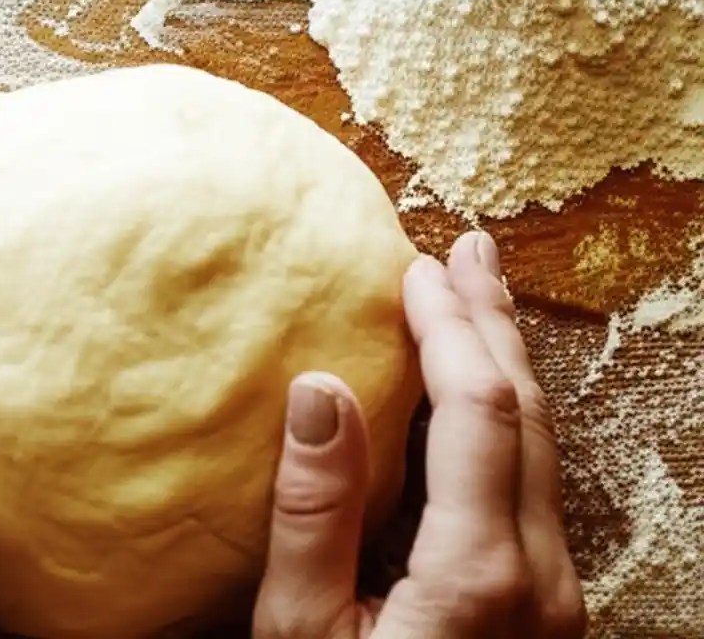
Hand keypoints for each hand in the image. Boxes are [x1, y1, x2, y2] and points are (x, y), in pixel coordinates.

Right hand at [252, 231, 585, 637]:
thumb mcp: (299, 630)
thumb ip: (314, 516)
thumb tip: (320, 390)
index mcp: (476, 572)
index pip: (477, 411)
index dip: (449, 329)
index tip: (416, 272)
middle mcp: (539, 575)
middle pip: (528, 416)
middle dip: (493, 323)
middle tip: (468, 253)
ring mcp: (555, 594)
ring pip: (544, 448)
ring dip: (507, 364)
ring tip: (480, 299)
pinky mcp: (547, 607)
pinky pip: (538, 484)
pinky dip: (507, 417)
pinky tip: (483, 391)